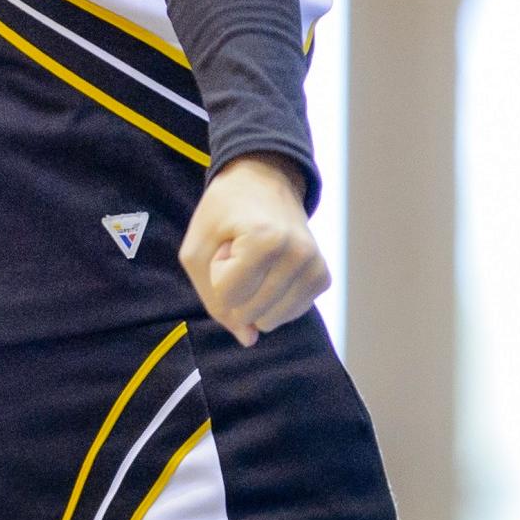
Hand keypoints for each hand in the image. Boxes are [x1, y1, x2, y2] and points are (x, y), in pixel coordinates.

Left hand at [178, 153, 329, 346]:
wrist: (264, 180)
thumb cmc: (224, 210)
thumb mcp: (197, 247)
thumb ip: (211, 298)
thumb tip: (248, 339)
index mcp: (266, 240)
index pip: (227, 296)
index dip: (217, 273)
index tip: (226, 244)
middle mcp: (298, 254)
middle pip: (249, 313)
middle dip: (235, 287)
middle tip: (240, 252)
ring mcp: (315, 267)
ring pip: (269, 321)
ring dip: (253, 295)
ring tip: (254, 260)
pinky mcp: (323, 278)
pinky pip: (288, 314)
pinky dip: (271, 299)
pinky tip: (271, 268)